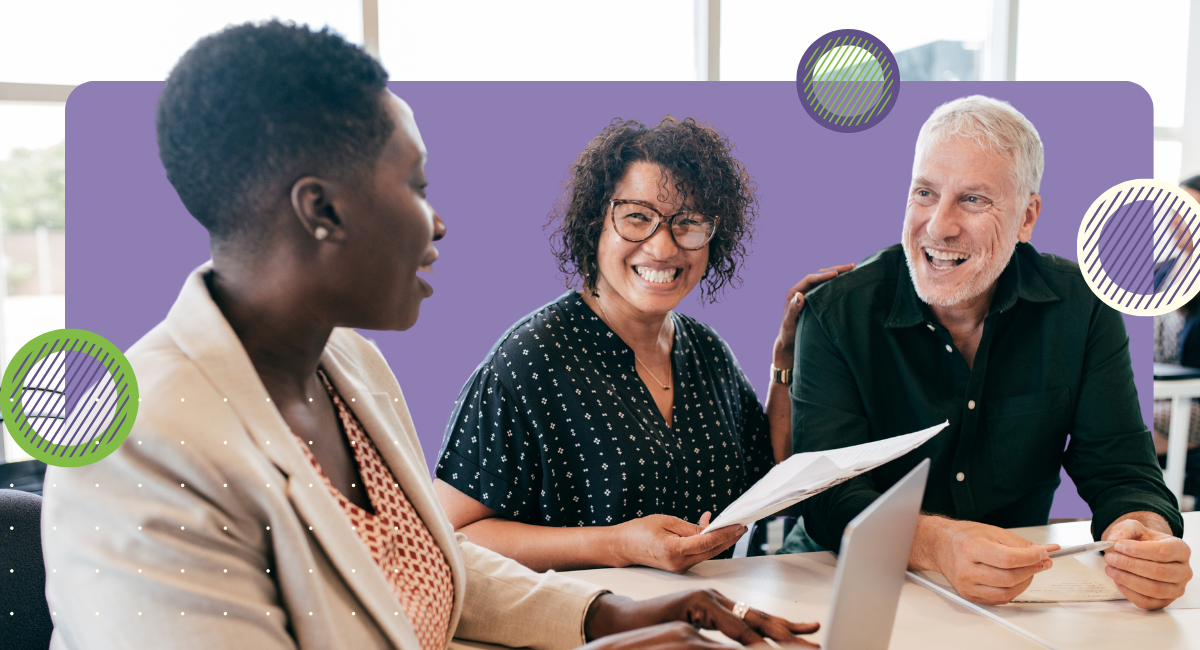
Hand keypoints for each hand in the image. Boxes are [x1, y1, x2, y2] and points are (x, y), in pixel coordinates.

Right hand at [584, 590, 819, 647]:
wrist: (622, 620)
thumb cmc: (655, 629)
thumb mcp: (694, 637)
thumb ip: (718, 639)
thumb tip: (742, 646)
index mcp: (719, 608)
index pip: (758, 620)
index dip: (786, 629)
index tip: (808, 636)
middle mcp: (717, 599)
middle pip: (761, 618)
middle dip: (791, 632)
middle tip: (816, 641)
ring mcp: (706, 600)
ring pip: (750, 621)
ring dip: (777, 636)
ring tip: (800, 645)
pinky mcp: (694, 604)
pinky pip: (727, 626)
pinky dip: (747, 638)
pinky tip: (762, 646)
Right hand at [613, 513, 745, 573]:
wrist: (622, 546)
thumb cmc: (640, 531)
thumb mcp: (666, 521)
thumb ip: (690, 528)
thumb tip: (710, 529)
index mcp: (674, 551)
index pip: (707, 542)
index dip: (725, 533)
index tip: (738, 525)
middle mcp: (679, 563)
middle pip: (711, 551)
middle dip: (728, 538)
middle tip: (741, 526)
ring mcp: (680, 567)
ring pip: (707, 553)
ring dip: (719, 541)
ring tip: (731, 526)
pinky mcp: (679, 566)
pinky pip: (698, 554)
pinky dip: (707, 543)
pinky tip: (709, 529)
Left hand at [773, 264, 854, 368]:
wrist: (790, 343)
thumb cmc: (788, 334)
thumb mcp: (789, 323)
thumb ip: (793, 310)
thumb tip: (799, 294)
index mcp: (794, 293)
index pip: (810, 279)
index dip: (823, 276)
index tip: (835, 274)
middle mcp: (802, 291)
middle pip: (819, 276)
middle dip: (835, 270)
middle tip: (851, 266)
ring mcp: (811, 295)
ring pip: (825, 281)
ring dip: (838, 274)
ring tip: (853, 269)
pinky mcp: (818, 301)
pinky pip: (828, 289)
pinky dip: (838, 284)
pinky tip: (849, 281)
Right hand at [919, 517, 1058, 604]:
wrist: (940, 546)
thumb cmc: (964, 537)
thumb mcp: (992, 531)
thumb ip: (1019, 544)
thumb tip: (1043, 552)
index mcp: (970, 548)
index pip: (1008, 559)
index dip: (1030, 558)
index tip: (1042, 555)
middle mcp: (966, 569)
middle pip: (1009, 578)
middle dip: (1031, 570)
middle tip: (1040, 562)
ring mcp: (966, 585)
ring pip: (1006, 593)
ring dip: (1024, 583)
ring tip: (1029, 571)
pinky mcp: (969, 596)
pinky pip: (999, 600)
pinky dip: (1013, 591)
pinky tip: (1015, 580)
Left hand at [1102, 518, 1192, 608]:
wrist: (1144, 552)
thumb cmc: (1143, 541)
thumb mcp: (1134, 528)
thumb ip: (1125, 530)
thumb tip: (1114, 540)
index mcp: (1181, 550)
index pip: (1163, 552)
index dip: (1138, 550)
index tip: (1118, 546)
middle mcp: (1183, 571)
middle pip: (1159, 572)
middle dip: (1130, 565)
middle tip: (1110, 558)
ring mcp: (1175, 589)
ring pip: (1153, 589)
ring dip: (1127, 579)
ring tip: (1110, 569)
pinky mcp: (1164, 601)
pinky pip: (1146, 602)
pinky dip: (1129, 592)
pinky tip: (1118, 580)